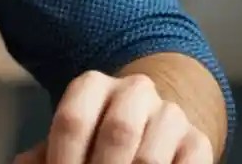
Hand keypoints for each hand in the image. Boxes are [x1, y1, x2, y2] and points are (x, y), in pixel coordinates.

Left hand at [13, 70, 212, 163]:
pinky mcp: (198, 140)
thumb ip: (43, 154)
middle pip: (118, 133)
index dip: (63, 158)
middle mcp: (134, 90)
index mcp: (92, 85)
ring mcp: (170, 114)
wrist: (149, 126)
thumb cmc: (95, 138)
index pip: (73, 120)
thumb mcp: (68, 138)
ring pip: (151, 158)